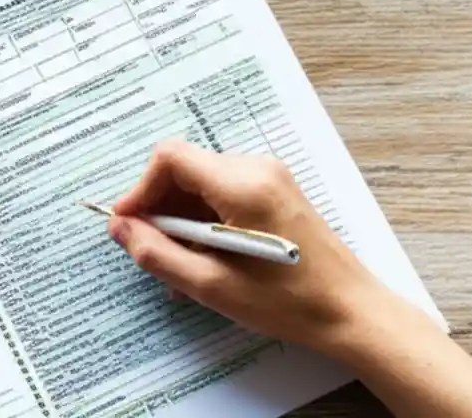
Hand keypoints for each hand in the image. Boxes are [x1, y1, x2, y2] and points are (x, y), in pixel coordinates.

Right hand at [107, 140, 390, 352]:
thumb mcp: (210, 284)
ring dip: (180, 218)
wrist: (352, 312)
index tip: (127, 224)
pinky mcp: (275, 192)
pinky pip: (221, 193)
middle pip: (183, 169)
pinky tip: (203, 257)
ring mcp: (269, 178)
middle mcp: (256, 169)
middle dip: (159, 208)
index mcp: (242, 185)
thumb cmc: (288, 303)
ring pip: (199, 183)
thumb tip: (119, 227)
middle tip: (151, 251)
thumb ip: (156, 252)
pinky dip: (202, 220)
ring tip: (179, 264)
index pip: (170, 158)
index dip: (140, 189)